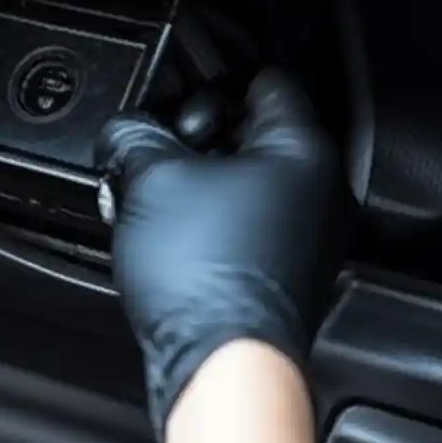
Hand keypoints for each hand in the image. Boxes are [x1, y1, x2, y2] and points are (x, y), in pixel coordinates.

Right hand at [95, 70, 341, 439]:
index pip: (265, 80)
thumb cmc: (204, 276)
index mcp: (301, 150)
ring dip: (193, 185)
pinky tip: (164, 239)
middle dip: (192, 141)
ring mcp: (303, 238)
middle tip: (150, 154)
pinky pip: (241, 228)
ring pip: (242, 185)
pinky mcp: (281, 275)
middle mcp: (318, 191)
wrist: (220, 362)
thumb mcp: (150, 181)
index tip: (173, 97)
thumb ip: (133, 137)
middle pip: (250, 134)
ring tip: (147, 201)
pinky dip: (204, 224)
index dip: (209, 81)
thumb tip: (123, 131)